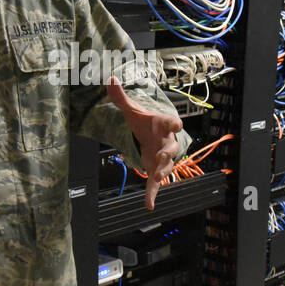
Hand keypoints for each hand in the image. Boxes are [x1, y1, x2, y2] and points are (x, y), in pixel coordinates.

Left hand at [106, 76, 182, 210]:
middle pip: (172, 147)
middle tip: (162, 158)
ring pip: (167, 165)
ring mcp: (163, 157)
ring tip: (158, 177)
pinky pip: (155, 183)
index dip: (174, 123)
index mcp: (163, 125)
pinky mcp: (156, 169)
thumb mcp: (132, 110)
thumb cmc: (145, 122)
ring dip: (163, 171)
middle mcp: (167, 141)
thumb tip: (109, 80)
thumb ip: (120, 97)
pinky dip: (152, 194)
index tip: (175, 124)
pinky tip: (148, 205)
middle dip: (168, 153)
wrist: (151, 134)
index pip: (172, 122)